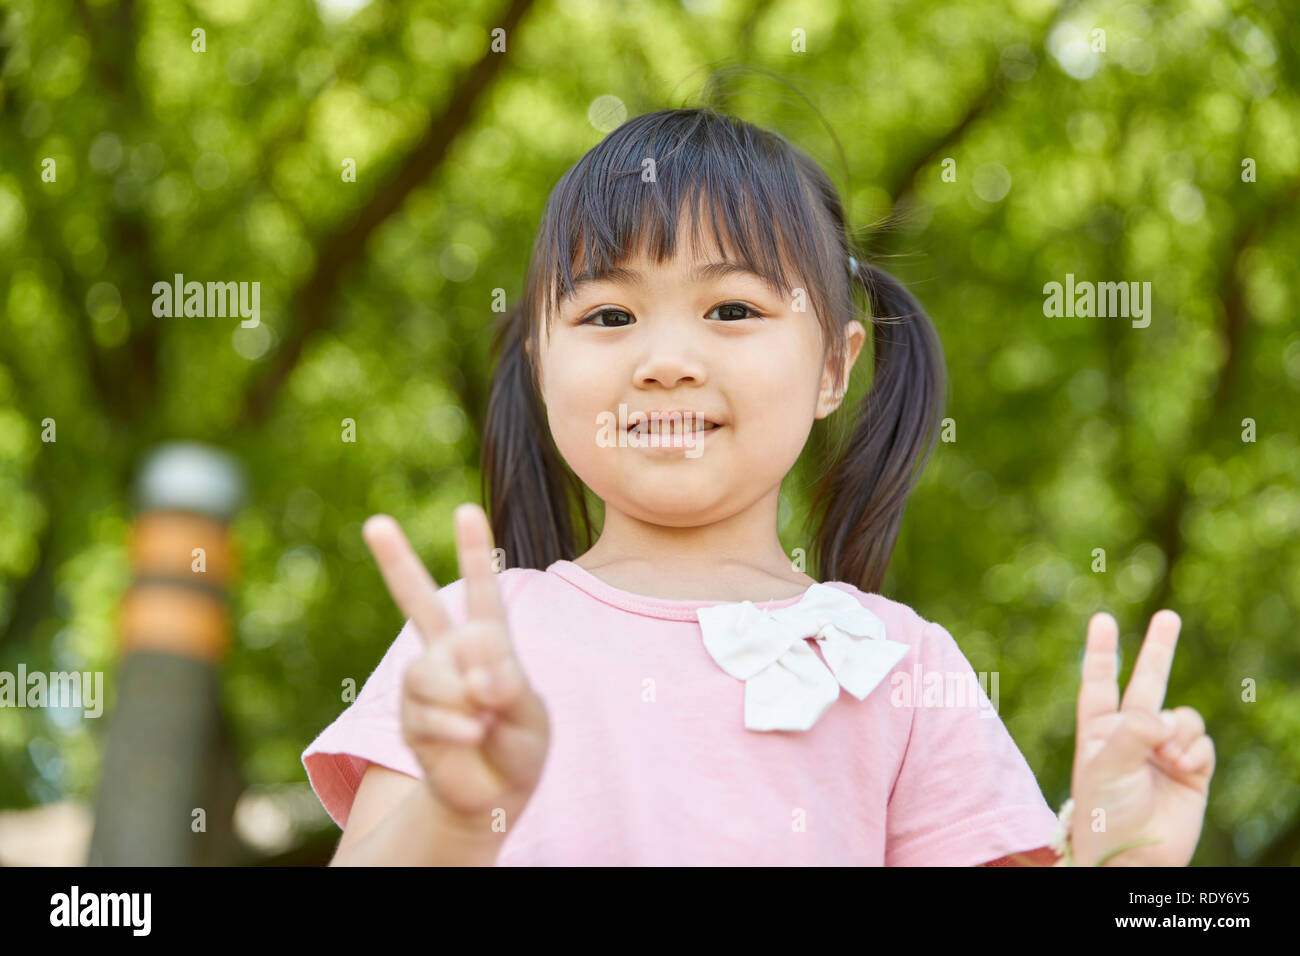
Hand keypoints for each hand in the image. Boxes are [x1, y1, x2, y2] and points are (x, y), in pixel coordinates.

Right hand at [362, 504, 549, 837]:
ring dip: (461, 701)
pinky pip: (428, 712)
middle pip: (419, 603)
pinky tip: (470, 738)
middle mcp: (452, 654)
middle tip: (375, 523)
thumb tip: (476, 679)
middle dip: (397, 562)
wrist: (491, 795)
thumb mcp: (531, 719)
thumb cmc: (518, 749)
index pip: (484, 592)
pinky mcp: (411, 715)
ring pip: (430, 673)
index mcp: (490, 643)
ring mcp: (426, 683)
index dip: (474, 553)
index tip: (465, 510)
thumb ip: (509, 690)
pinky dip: (456, 728)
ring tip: (482, 724)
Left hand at [1068, 610, 1214, 865]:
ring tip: (1167, 757)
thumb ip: (1131, 734)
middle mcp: (1130, 734)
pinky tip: (1182, 767)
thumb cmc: (1105, 812)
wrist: (1134, 855)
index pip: (1099, 682)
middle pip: (1146, 682)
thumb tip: (1163, 717)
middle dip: (1158, 650)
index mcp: (1098, 729)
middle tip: (1168, 616)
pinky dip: (1193, 751)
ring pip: (1181, 716)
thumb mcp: (1106, 768)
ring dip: (1178, 730)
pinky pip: (1200, 741)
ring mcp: (1161, 749)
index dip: (1102, 651)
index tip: (1104, 618)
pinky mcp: (1190, 767)